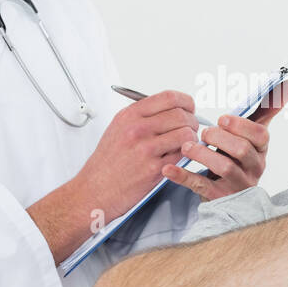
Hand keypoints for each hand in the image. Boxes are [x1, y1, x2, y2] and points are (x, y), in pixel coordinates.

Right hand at [75, 90, 200, 220]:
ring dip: (191, 139)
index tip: (189, 108)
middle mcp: (137, 129)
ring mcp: (146, 149)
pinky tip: (179, 157)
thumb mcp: (117, 129)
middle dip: (192, 122)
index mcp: (129, 116)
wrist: (95, 189)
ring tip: (185, 145)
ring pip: (186, 134)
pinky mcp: (153, 169)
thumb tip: (170, 110)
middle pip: (181, 115)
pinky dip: (185, 155)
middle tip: (191, 129)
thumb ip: (142, 116)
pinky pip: (182, 155)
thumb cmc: (107, 162)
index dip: (186, 102)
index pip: (169, 97)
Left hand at [162, 80, 287, 200]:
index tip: (222, 119)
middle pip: (241, 150)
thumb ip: (269, 108)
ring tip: (187, 146)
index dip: (240, 125)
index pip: (260, 135)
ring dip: (203, 154)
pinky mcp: (219, 197)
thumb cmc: (239, 155)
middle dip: (220, 138)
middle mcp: (254, 168)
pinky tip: (170, 168)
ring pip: (224, 168)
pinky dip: (184, 176)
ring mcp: (238, 185)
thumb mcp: (253, 134)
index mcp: (261, 149)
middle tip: (203, 133)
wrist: (230, 194)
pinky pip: (201, 186)